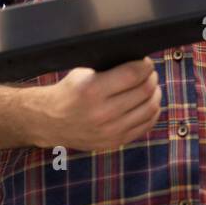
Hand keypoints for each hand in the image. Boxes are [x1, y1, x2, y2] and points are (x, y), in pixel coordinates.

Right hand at [31, 56, 162, 150]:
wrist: (50, 122)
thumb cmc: (69, 93)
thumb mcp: (83, 73)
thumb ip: (110, 68)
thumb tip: (139, 61)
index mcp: (92, 90)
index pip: (133, 74)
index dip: (145, 65)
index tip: (145, 62)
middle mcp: (103, 113)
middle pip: (145, 90)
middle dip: (151, 77)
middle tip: (149, 73)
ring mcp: (110, 131)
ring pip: (150, 108)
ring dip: (155, 94)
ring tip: (150, 87)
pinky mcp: (115, 142)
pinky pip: (146, 125)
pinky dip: (152, 111)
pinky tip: (148, 103)